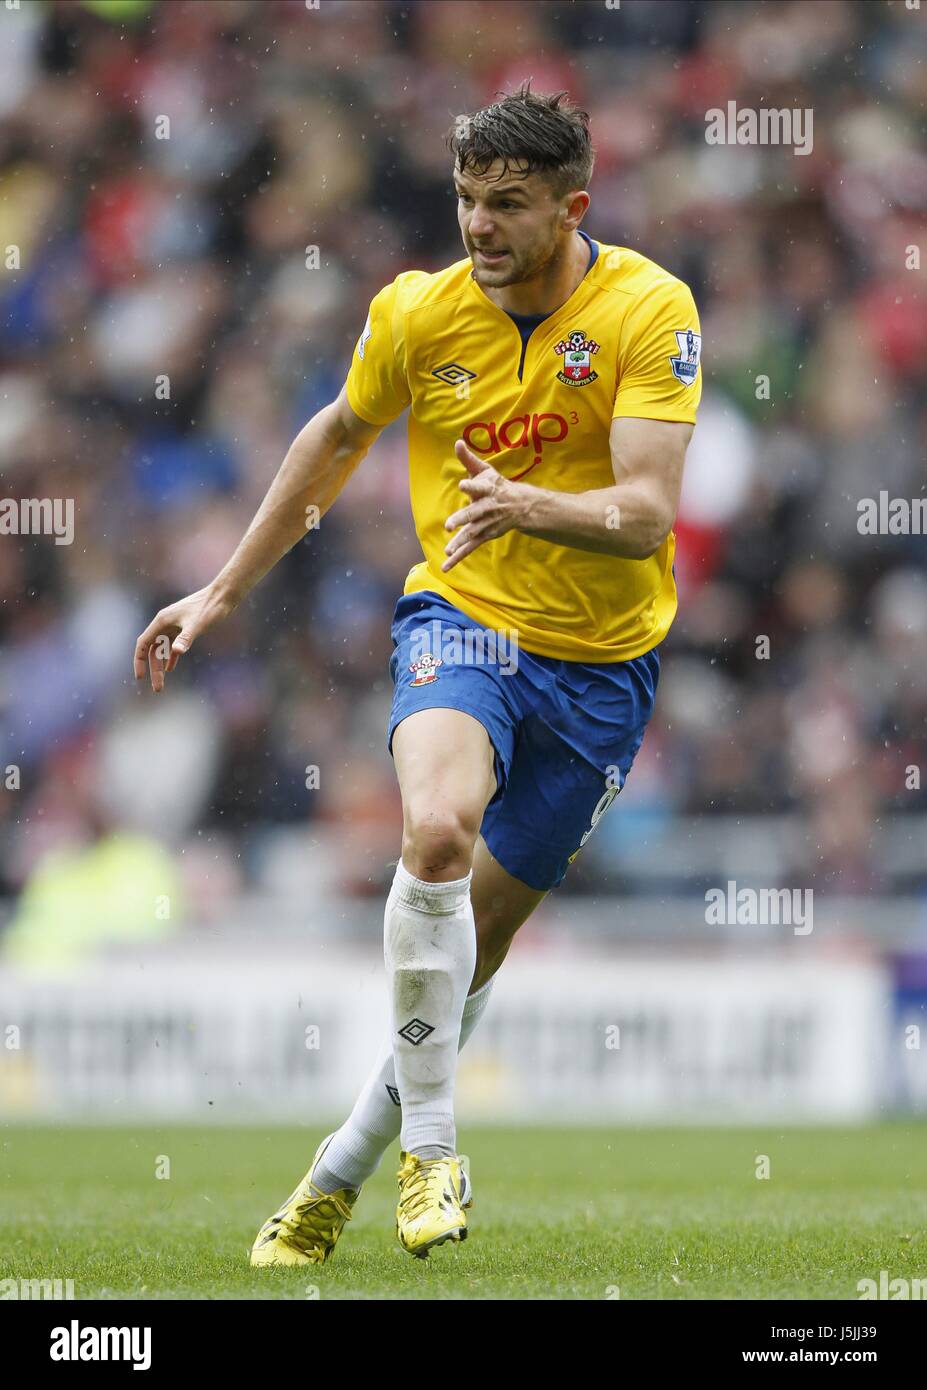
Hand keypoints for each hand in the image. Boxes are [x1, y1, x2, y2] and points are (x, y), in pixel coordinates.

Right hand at [133, 585, 232, 692]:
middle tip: (158, 689)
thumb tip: (176, 652)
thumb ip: (186, 638)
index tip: (140, 677)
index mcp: (162, 621)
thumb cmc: (210, 608)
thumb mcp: (197, 625)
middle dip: (153, 669)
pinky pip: (172, 644)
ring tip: (162, 683)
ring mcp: (174, 625)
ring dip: (160, 666)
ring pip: (162, 649)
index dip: (139, 661)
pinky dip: (171, 657)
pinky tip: (171, 668)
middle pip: (152, 650)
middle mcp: (164, 623)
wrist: (223, 595)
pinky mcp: (184, 627)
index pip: (143, 644)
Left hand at [442, 439, 526, 571]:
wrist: (520, 506)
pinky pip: (470, 548)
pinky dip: (458, 558)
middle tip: (450, 525)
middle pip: (474, 514)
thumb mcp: (485, 471)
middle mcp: (487, 508)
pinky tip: (445, 566)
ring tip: (448, 550)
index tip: (462, 485)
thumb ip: (469, 459)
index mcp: (487, 490)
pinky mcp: (484, 536)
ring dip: (460, 542)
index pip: (477, 487)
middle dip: (462, 519)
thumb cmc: (497, 485)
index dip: (470, 486)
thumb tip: (457, 442)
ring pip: (472, 534)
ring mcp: (486, 524)